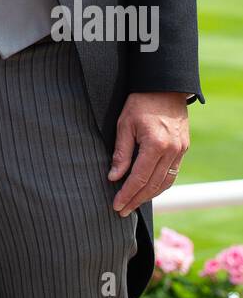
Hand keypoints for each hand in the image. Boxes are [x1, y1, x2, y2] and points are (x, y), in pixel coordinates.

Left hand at [108, 92, 189, 216]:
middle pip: (153, 185)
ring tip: (133, 203)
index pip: (140, 178)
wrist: (165, 86)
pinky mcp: (183, 148)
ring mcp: (180, 150)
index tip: (116, 205)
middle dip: (136, 199)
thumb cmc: (140, 102)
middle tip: (122, 211)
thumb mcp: (124, 123)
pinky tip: (149, 189)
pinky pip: (172, 173)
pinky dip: (160, 184)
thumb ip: (121, 152)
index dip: (127, 194)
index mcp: (155, 144)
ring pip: (165, 182)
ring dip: (149, 195)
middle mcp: (171, 151)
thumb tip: (114, 177)